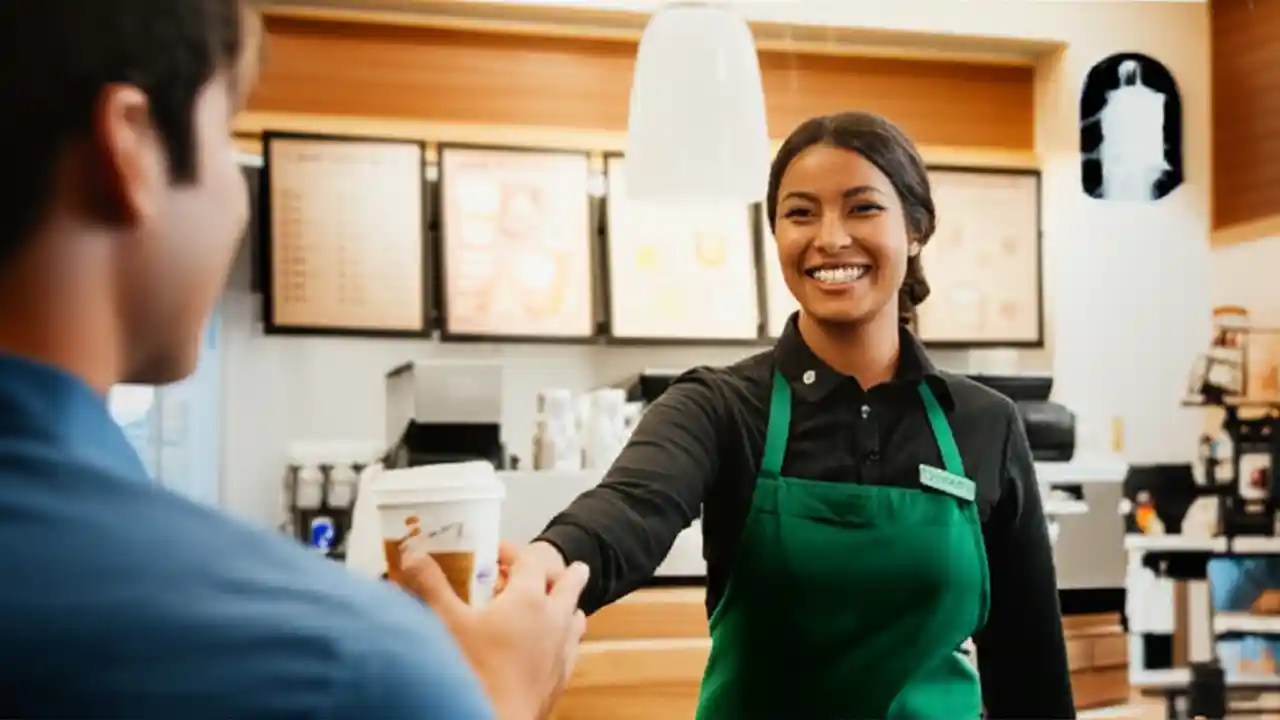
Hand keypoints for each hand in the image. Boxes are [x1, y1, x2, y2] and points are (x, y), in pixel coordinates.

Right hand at [402, 548, 587, 719]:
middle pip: (570, 583)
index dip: (513, 552)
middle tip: (544, 570)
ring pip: (575, 616)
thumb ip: (430, 585)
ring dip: (564, 605)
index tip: (494, 554)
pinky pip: (570, 648)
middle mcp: (554, 620)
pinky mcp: (561, 677)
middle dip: (561, 571)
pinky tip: (545, 646)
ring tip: (548, 605)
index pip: (530, 560)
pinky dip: (561, 638)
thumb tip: (414, 555)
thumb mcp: (445, 622)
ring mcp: (562, 649)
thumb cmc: (473, 672)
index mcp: (529, 599)